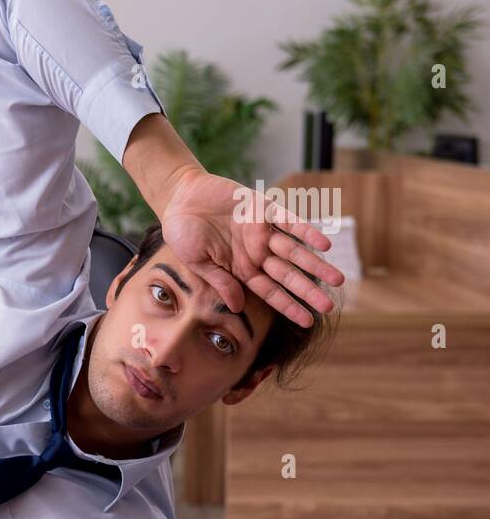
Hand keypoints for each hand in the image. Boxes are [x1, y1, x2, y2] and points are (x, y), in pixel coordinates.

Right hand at [160, 168, 345, 327]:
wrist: (180, 196)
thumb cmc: (183, 232)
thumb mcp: (197, 263)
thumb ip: (220, 281)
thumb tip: (237, 307)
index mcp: (240, 268)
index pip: (269, 292)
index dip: (288, 306)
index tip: (307, 322)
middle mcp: (255, 252)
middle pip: (287, 275)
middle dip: (307, 290)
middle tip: (329, 306)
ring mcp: (261, 231)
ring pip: (294, 251)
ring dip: (315, 265)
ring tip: (337, 278)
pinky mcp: (263, 208)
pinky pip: (289, 221)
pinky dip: (305, 231)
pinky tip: (322, 244)